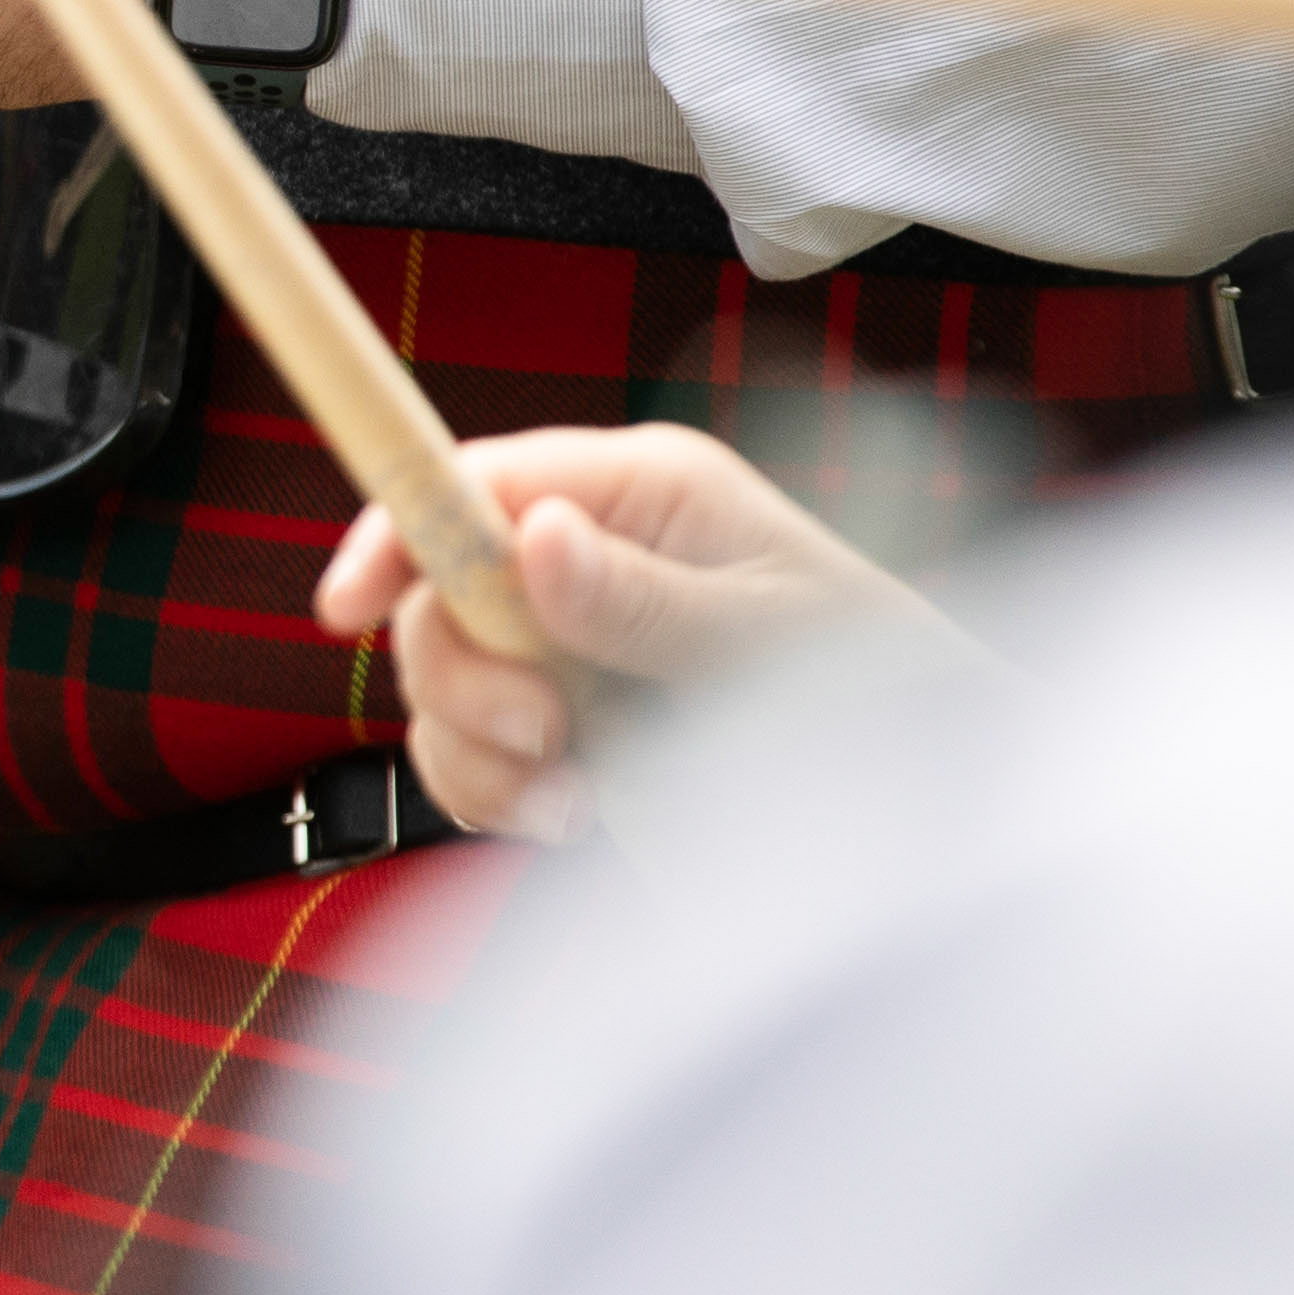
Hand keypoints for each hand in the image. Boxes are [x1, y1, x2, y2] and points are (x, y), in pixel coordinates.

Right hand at [307, 426, 954, 839]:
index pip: (475, 481)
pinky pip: (467, 753)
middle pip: (434, 589)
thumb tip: (533, 539)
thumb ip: (646, 598)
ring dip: (478, 748)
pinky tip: (573, 813)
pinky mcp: (565, 728)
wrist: (945, 786)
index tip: (348, 606)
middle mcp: (590, 556)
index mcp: (644, 496)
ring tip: (572, 793)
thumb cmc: (892, 683)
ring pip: (440, 680)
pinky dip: (494, 794)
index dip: (394, 531)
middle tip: (542, 733)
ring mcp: (570, 646)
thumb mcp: (777, 635)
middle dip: (462, 672)